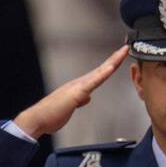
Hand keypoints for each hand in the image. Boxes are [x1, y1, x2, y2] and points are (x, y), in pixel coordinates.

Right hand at [13, 45, 127, 138]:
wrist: (38, 119)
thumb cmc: (52, 114)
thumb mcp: (71, 106)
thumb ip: (80, 100)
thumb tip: (88, 97)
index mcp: (81, 87)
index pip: (100, 74)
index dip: (111, 65)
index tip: (121, 57)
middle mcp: (80, 83)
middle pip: (102, 68)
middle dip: (115, 58)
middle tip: (126, 47)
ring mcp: (78, 86)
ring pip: (99, 72)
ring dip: (112, 61)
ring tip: (123, 52)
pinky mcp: (76, 93)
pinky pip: (92, 82)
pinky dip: (102, 74)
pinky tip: (111, 68)